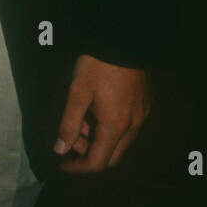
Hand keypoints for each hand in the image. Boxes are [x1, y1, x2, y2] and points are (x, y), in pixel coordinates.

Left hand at [53, 53, 150, 173]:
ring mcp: (142, 114)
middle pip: (112, 156)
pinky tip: (99, 109)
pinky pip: (130, 126)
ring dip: (101, 139)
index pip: (97, 162)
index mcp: (116, 125)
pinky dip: (113, 127)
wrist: (123, 39)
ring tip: (83, 118)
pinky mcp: (146, 103)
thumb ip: (68, 124)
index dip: (77, 167)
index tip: (63, 162)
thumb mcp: (77, 92)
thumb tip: (60, 150)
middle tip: (72, 137)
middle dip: (89, 153)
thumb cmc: (98, 64)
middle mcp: (134, 125)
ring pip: (122, 142)